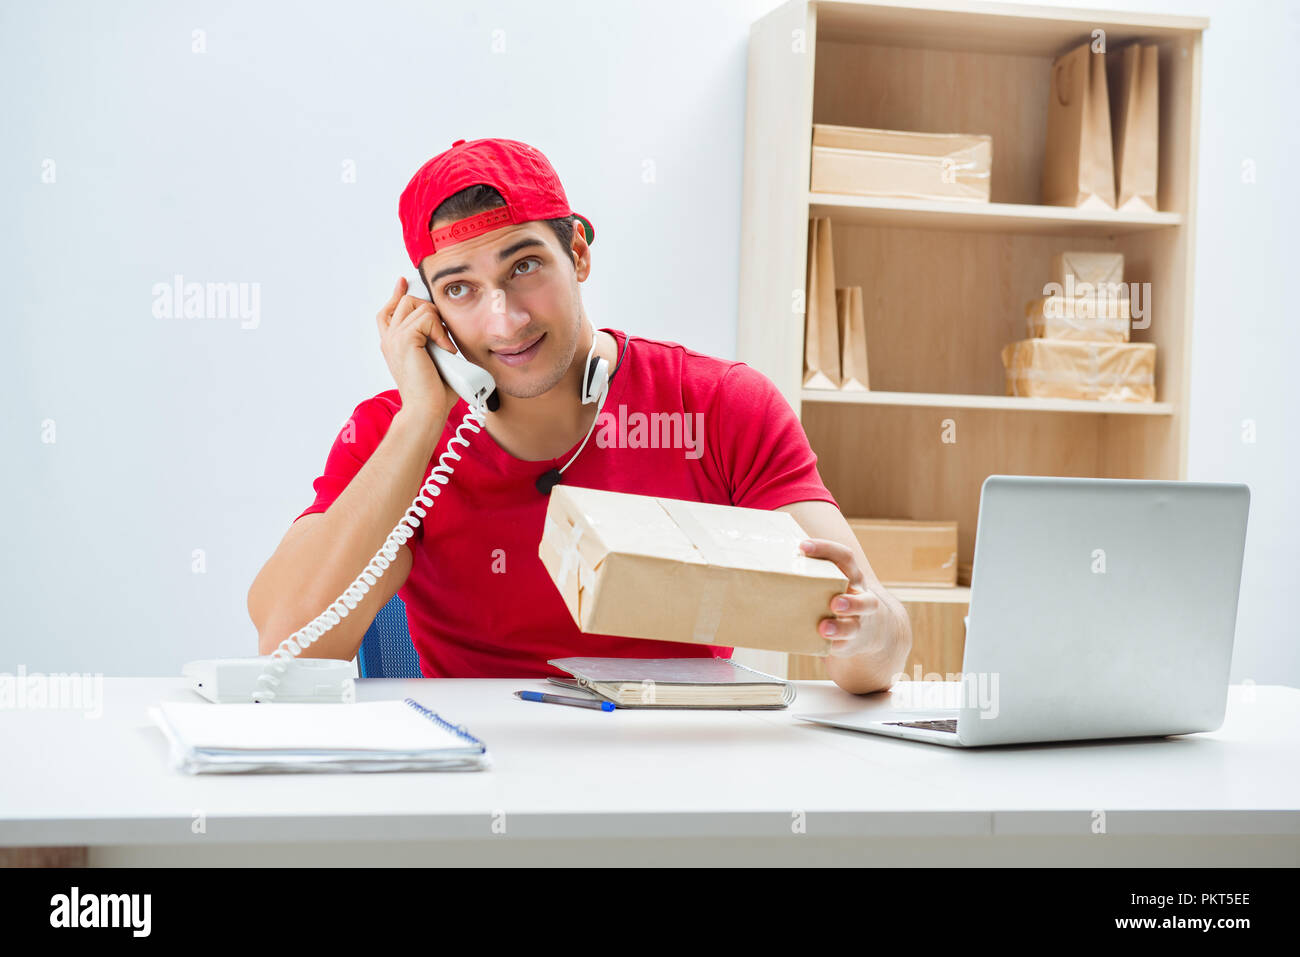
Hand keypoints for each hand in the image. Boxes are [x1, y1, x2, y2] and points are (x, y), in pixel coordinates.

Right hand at [376, 277, 461, 420]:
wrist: (427, 409)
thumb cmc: (435, 392)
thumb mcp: (434, 360)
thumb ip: (433, 342)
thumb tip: (447, 331)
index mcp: (392, 344)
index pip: (388, 311)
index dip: (396, 294)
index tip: (403, 281)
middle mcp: (389, 339)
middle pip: (406, 301)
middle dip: (429, 309)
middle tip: (443, 334)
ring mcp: (394, 338)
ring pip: (417, 305)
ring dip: (438, 324)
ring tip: (444, 348)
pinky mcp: (404, 339)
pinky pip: (426, 317)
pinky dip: (441, 332)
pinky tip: (445, 350)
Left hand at [798, 538, 883, 657]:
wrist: (866, 628)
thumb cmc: (837, 594)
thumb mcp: (832, 578)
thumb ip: (811, 568)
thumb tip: (768, 551)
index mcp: (852, 576)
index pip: (844, 558)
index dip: (825, 549)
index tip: (803, 546)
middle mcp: (860, 598)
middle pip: (864, 600)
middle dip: (850, 601)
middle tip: (834, 601)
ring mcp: (858, 621)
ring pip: (854, 626)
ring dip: (840, 627)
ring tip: (824, 628)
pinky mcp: (850, 641)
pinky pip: (844, 644)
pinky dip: (833, 644)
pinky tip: (823, 643)